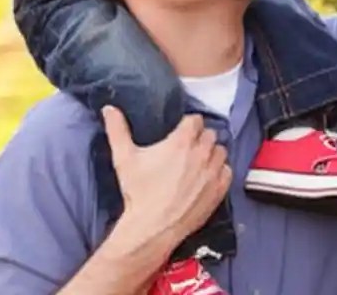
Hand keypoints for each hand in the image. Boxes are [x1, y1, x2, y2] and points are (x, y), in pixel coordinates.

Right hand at [102, 106, 231, 248]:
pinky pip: (227, 171)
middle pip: (210, 134)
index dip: (188, 124)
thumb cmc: (138, 192)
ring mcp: (212, 172)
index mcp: (181, 142)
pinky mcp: (219, 190)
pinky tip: (207, 176)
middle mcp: (201, 153)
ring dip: (212, 153)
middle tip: (188, 148)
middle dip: (200, 138)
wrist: (152, 227)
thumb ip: (117, 130)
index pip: (195, 120)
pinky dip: (220, 171)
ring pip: (221, 151)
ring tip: (199, 161)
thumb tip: (109, 109)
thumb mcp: (124, 158)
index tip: (181, 132)